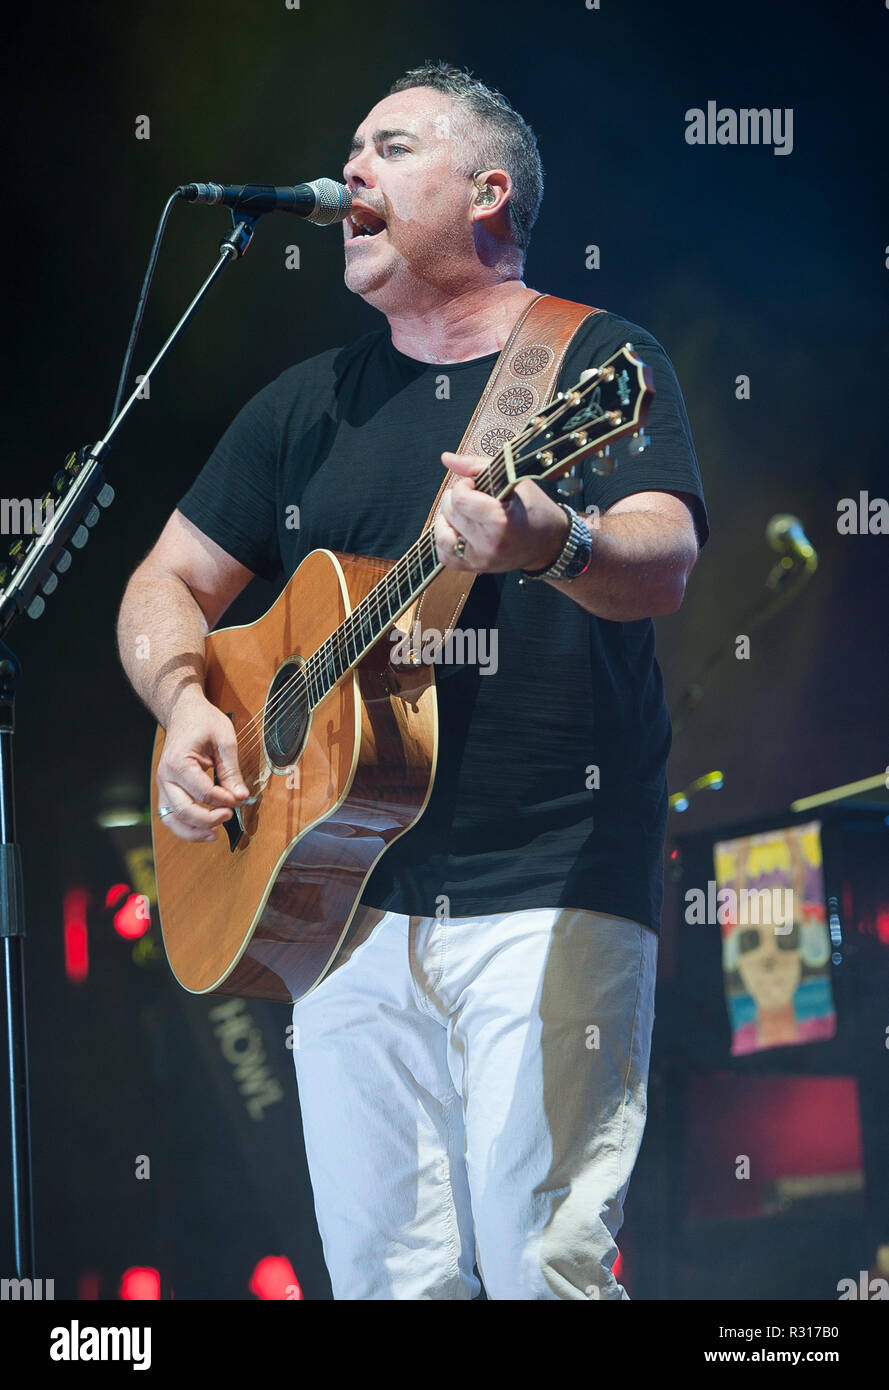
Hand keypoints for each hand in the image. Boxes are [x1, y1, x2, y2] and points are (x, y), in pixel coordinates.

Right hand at [155, 687, 249, 841]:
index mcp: (178, 762)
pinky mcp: (167, 790)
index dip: (224, 800)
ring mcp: (163, 785)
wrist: (184, 712)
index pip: (202, 792)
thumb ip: (231, 770)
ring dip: (193, 832)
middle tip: (230, 815)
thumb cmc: (203, 721)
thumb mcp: (224, 739)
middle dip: (209, 819)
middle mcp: (165, 776)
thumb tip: (241, 796)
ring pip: (172, 819)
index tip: (239, 799)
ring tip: (215, 835)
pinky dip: (185, 827)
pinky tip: (204, 830)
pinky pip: (171, 816)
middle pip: (184, 810)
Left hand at [434, 452, 570, 572]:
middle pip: (450, 513)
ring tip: (465, 513)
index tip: (474, 484)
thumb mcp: (512, 480)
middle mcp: (488, 545)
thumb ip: (475, 466)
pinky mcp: (475, 569)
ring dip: (448, 519)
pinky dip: (446, 539)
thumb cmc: (533, 508)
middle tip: (474, 498)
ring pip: (441, 533)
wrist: (548, 544)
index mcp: (500, 522)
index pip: (460, 499)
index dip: (463, 485)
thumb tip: (445, 458)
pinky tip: (459, 530)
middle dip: (457, 499)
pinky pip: (443, 555)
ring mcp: (480, 560)